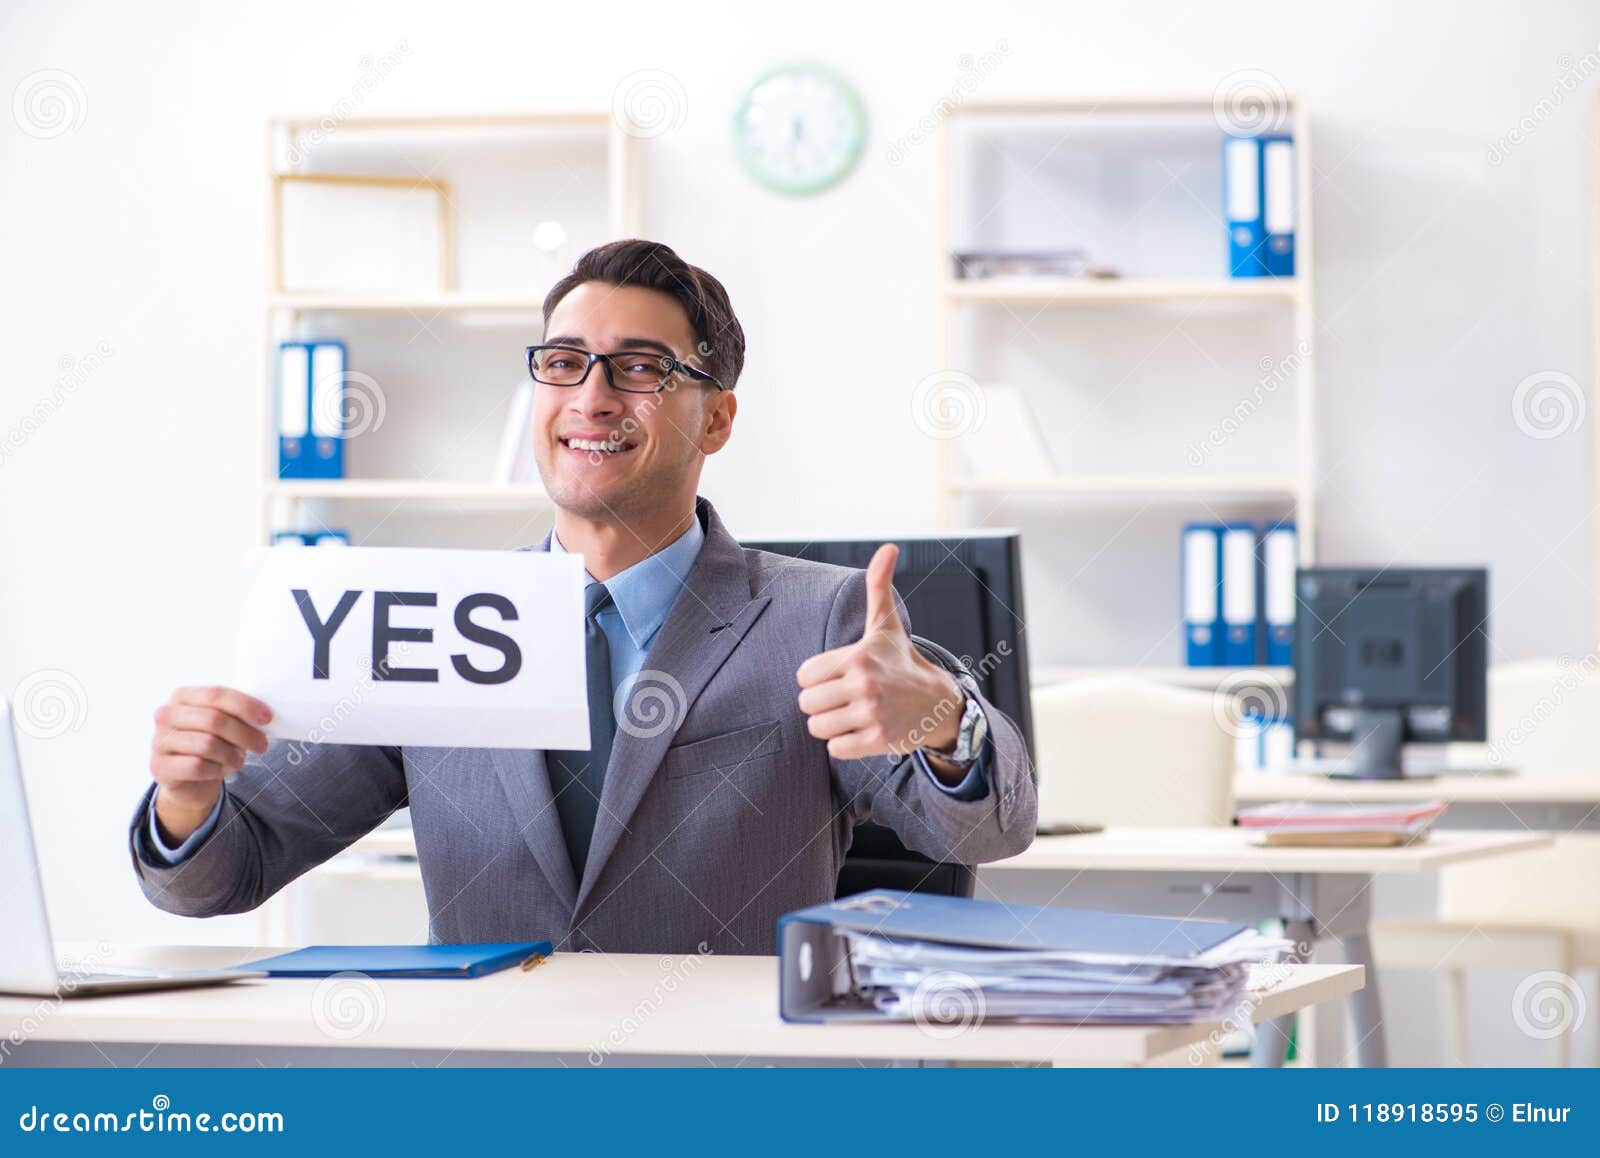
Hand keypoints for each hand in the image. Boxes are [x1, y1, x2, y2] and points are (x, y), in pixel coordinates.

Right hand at [149, 686, 272, 843]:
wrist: (190, 780)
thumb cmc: (212, 744)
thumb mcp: (226, 725)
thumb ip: (237, 715)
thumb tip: (264, 714)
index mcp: (183, 696)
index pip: (216, 694)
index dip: (245, 705)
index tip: (267, 718)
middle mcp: (166, 715)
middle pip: (213, 720)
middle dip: (244, 734)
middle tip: (262, 745)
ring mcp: (159, 740)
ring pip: (207, 744)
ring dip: (231, 755)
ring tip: (238, 760)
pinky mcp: (160, 766)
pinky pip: (197, 766)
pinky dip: (216, 770)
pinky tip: (218, 770)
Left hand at [796, 544, 965, 769]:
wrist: (937, 702)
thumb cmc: (901, 661)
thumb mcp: (887, 624)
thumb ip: (878, 585)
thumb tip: (888, 547)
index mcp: (858, 656)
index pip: (804, 675)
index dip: (815, 678)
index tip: (836, 675)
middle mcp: (865, 685)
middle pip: (806, 703)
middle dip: (820, 703)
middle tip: (843, 698)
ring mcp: (872, 715)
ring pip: (817, 728)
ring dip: (830, 725)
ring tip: (851, 714)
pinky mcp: (878, 741)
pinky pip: (835, 749)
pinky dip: (843, 744)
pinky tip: (861, 730)